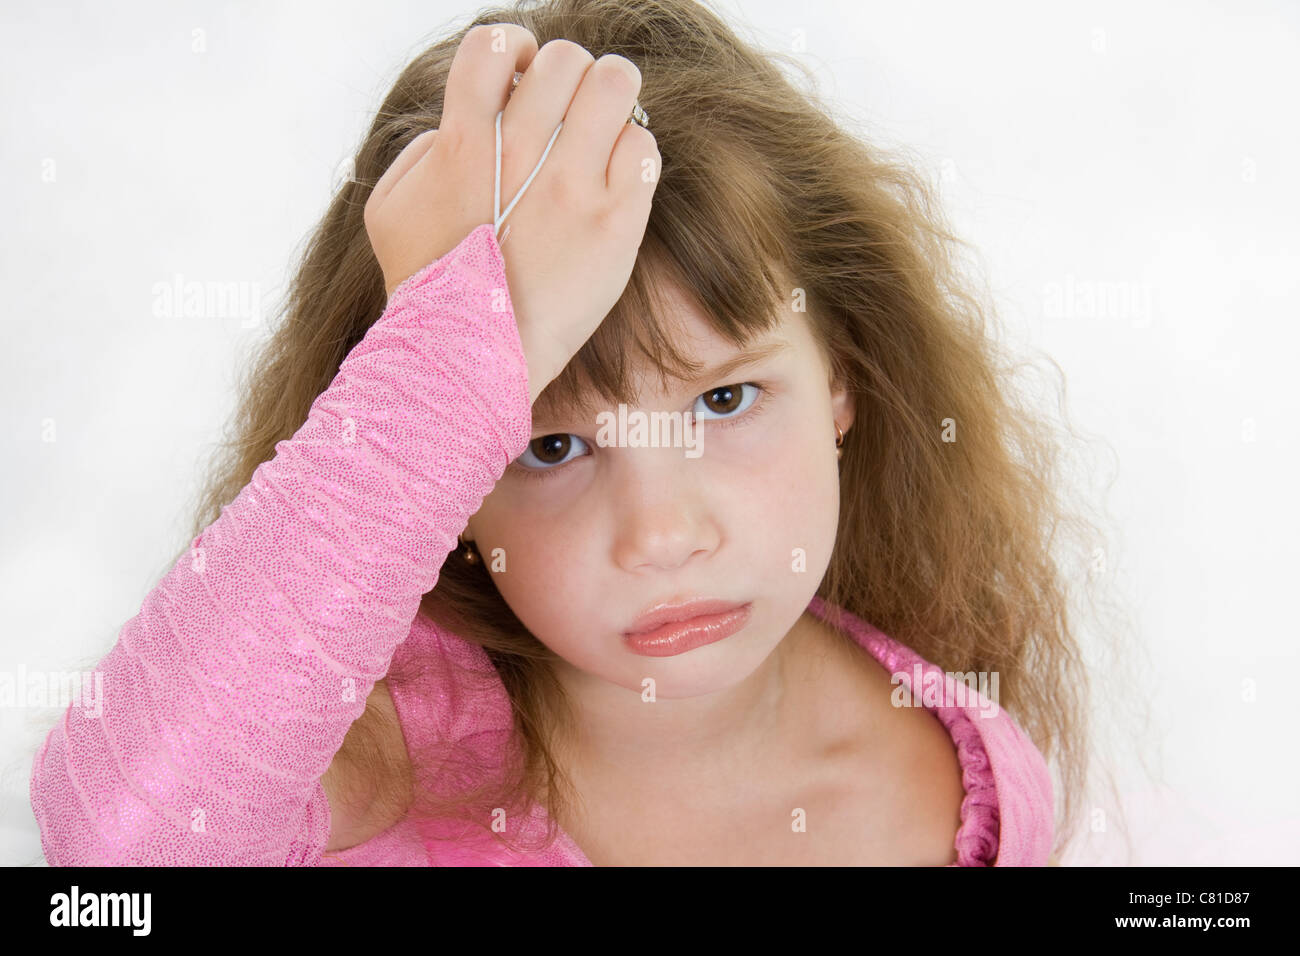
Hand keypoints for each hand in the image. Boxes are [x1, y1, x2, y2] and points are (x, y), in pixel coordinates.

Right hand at [363, 24, 660, 403]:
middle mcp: (522, 156)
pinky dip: (633, 150)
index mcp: (462, 144)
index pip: (494, 42)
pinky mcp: (616, 224)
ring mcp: (574, 189)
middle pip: (568, 58)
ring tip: (603, 130)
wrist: (469, 358)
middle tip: (570, 110)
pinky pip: (644, 147)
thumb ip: (423, 150)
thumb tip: (462, 120)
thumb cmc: (426, 286)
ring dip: (611, 100)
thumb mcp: (389, 208)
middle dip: (571, 75)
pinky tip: (615, 177)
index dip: (515, 47)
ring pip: (617, 87)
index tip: (521, 79)